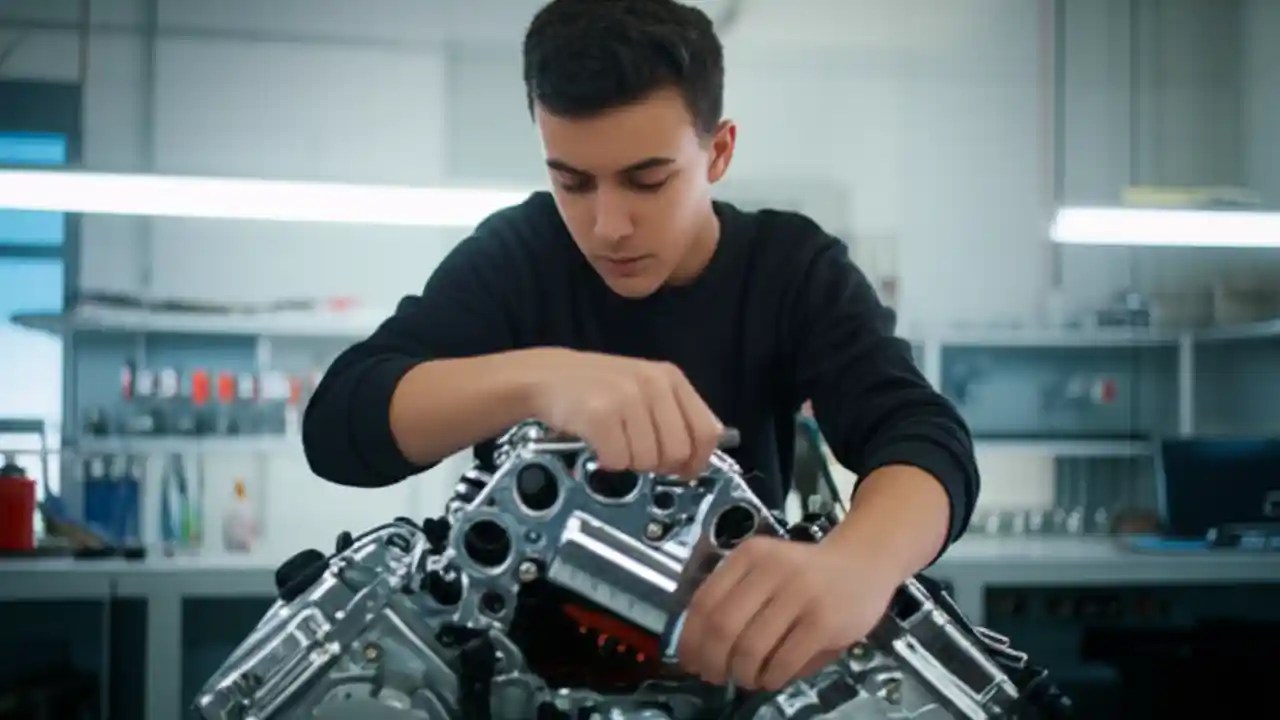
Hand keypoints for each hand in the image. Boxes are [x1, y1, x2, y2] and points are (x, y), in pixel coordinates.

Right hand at [525, 348, 723, 477]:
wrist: (547, 376)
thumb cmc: (600, 388)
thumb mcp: (646, 388)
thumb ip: (678, 413)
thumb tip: (710, 446)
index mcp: (671, 378)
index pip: (705, 432)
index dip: (698, 461)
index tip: (683, 472)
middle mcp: (653, 384)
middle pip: (677, 452)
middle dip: (659, 465)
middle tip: (638, 455)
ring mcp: (626, 397)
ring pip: (647, 460)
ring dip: (630, 463)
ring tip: (614, 443)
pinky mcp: (600, 414)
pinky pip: (618, 461)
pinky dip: (608, 462)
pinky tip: (598, 445)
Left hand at [676, 535, 897, 691]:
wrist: (864, 562)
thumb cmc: (806, 573)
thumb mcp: (765, 570)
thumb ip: (734, 596)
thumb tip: (698, 648)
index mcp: (748, 555)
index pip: (704, 601)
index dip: (690, 638)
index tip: (689, 660)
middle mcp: (771, 569)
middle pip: (722, 627)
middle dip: (712, 660)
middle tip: (714, 676)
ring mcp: (800, 594)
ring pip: (751, 647)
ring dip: (742, 673)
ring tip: (746, 678)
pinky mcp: (824, 621)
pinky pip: (784, 660)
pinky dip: (771, 677)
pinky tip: (771, 678)